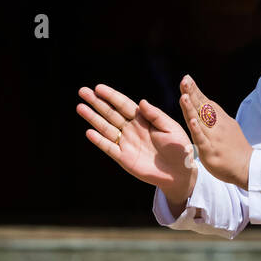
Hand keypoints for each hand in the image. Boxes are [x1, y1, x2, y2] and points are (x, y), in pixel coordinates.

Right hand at [76, 83, 193, 197]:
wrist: (180, 173)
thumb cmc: (179, 148)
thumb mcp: (171, 128)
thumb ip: (156, 115)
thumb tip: (141, 102)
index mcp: (143, 119)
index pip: (123, 104)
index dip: (111, 96)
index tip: (98, 88)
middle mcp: (131, 129)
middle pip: (110, 113)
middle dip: (96, 102)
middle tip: (82, 91)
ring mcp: (126, 143)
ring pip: (106, 128)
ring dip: (93, 118)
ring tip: (80, 107)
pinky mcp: (124, 158)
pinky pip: (109, 148)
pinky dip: (99, 141)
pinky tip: (89, 132)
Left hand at [178, 75, 252, 187]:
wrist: (247, 167)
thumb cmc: (235, 147)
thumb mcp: (227, 126)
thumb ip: (215, 116)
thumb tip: (204, 103)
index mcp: (219, 119)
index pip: (205, 102)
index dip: (195, 91)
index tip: (187, 78)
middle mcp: (217, 126)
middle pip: (202, 107)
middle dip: (192, 93)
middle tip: (184, 80)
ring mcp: (214, 138)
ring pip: (200, 121)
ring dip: (192, 108)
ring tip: (184, 95)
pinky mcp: (211, 151)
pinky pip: (202, 140)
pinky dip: (197, 130)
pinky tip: (192, 121)